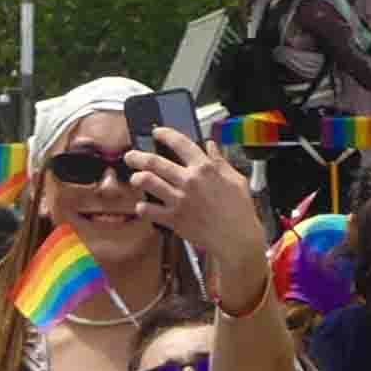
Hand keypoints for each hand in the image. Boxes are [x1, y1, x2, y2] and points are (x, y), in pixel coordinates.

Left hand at [126, 129, 268, 267]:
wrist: (236, 238)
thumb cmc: (239, 210)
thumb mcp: (235, 179)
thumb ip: (220, 161)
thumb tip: (211, 146)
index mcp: (205, 168)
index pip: (180, 143)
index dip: (165, 134)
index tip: (157, 132)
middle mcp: (189, 181)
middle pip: (156, 162)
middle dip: (138, 156)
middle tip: (131, 156)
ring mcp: (179, 199)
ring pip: (148, 182)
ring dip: (137, 178)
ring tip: (134, 178)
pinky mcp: (174, 218)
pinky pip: (150, 210)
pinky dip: (142, 207)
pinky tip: (142, 205)